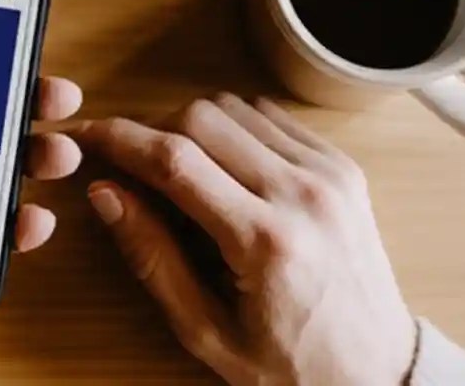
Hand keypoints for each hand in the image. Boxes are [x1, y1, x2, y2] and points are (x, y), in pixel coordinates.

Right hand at [75, 95, 415, 385]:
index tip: (89, 135)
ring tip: (184, 172)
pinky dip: (237, 129)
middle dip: (154, 131)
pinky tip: (228, 168)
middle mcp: (302, 196)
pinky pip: (272, 116)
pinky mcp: (343, 167)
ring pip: (236, 106)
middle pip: (201, 118)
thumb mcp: (205, 329)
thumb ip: (152, 257)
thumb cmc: (292, 364)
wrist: (375, 371)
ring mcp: (329, 175)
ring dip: (195, 127)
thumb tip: (106, 194)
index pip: (174, 161)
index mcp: (265, 242)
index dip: (119, 139)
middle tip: (134, 165)